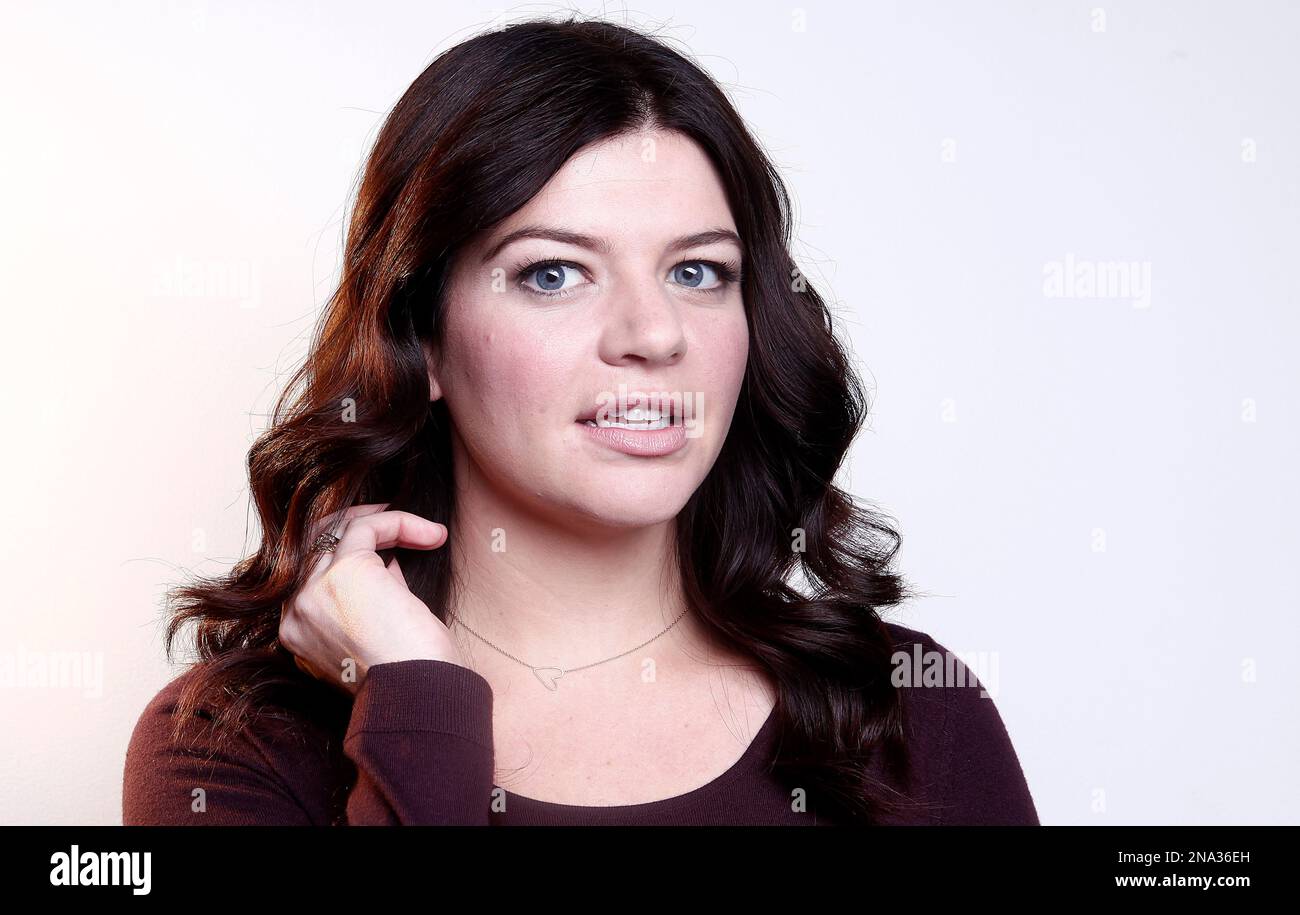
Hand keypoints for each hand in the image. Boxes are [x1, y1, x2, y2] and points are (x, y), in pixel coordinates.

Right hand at [278, 503, 463, 695]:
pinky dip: (401, 523)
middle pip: (315, 545)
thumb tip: (387, 563)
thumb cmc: (410, 676)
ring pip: (337, 530)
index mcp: (299, 633)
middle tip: (395, 523)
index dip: (351, 556)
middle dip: (357, 527)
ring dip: (383, 522)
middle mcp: (295, 612)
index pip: (312, 573)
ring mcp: (312, 591)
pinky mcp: (342, 573)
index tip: (392, 555)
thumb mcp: (378, 633)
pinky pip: (366, 528)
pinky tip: (433, 535)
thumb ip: (369, 599)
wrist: (418, 696)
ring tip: (423, 530)